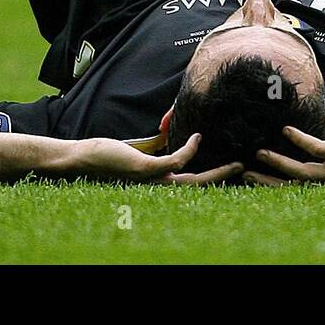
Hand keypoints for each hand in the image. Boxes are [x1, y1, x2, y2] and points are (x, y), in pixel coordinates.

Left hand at [69, 134, 241, 185]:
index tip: (228, 169)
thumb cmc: (105, 156)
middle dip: (222, 180)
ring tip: (236, 164)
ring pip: (192, 181)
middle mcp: (156, 186)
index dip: (210, 178)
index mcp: (155, 183)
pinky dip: (190, 150)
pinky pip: (176, 162)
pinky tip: (198, 138)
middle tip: (244, 170)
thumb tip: (167, 135)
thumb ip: (153, 152)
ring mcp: (152, 180)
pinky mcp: (145, 170)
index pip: (188, 184)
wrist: (81, 161)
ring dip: (217, 173)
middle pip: (197, 188)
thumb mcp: (135, 154)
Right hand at [248, 124, 324, 184]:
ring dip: (279, 163)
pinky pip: (318, 149)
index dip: (277, 186)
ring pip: (303, 171)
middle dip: (268, 182)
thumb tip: (318, 142)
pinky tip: (286, 131)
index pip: (301, 189)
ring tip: (259, 153)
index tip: (255, 180)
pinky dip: (300, 140)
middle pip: (295, 186)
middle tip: (244, 174)